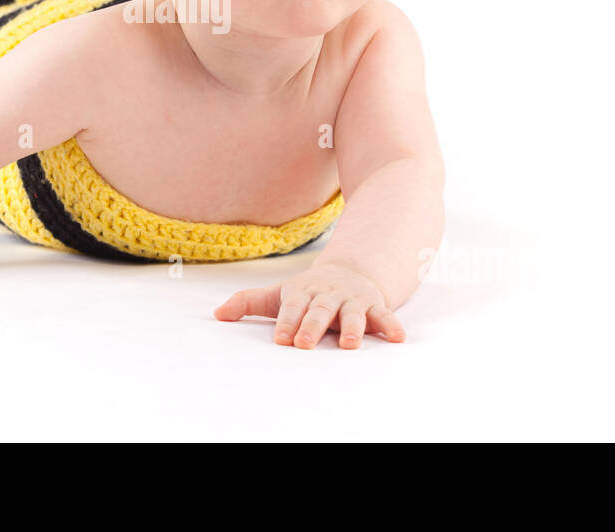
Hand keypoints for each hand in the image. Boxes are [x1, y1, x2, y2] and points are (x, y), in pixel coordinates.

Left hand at [213, 263, 405, 348]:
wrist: (348, 271)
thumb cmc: (307, 292)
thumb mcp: (278, 294)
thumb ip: (248, 303)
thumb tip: (216, 314)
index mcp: (302, 292)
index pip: (292, 307)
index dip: (286, 321)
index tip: (281, 339)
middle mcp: (327, 295)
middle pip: (319, 310)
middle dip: (312, 326)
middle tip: (304, 344)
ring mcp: (351, 300)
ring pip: (352, 313)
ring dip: (351, 327)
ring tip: (348, 344)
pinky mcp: (373, 306)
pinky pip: (384, 316)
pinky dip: (391, 325)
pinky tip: (398, 338)